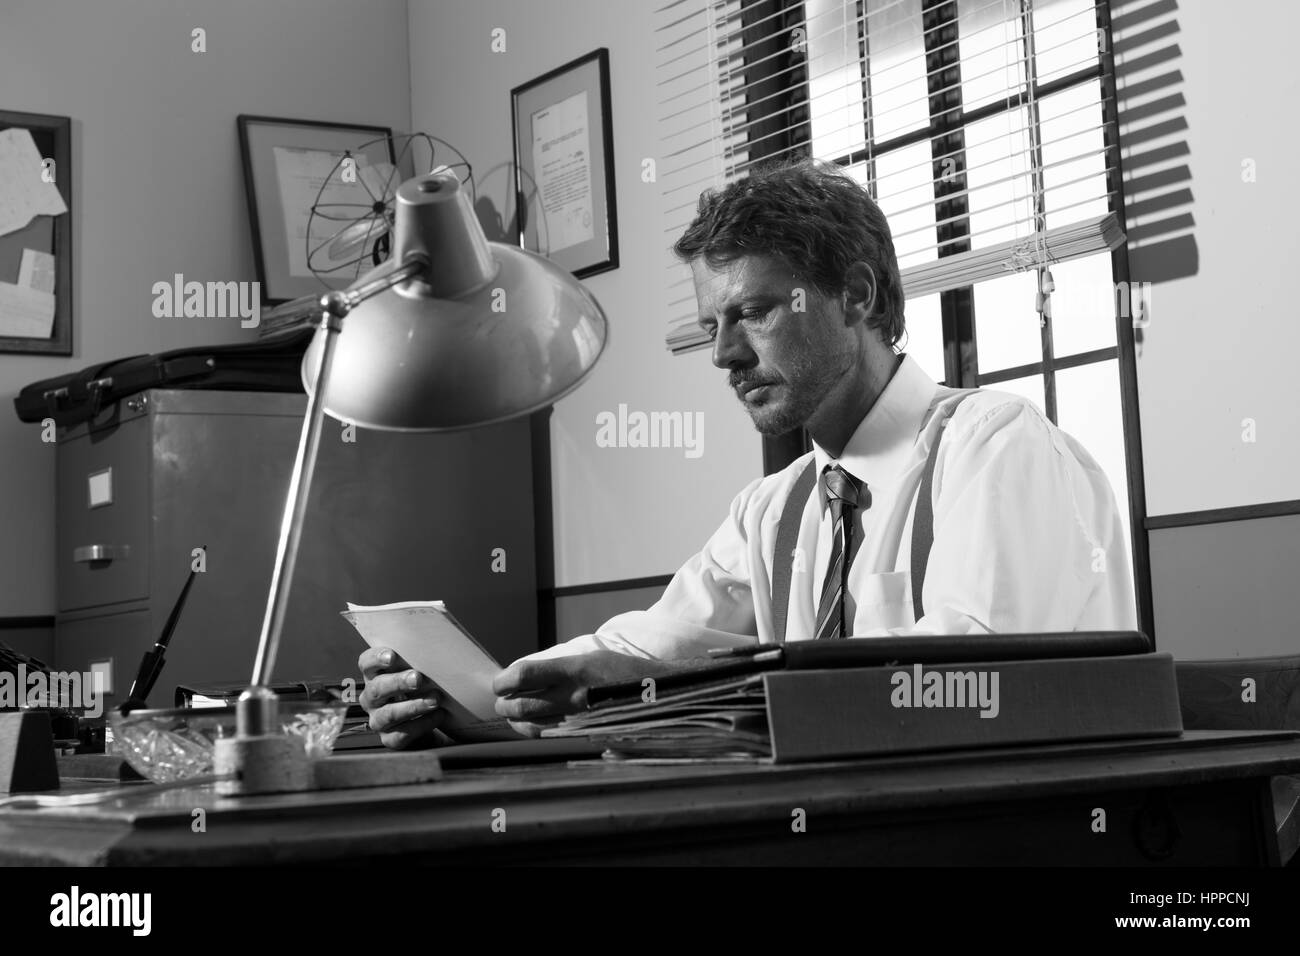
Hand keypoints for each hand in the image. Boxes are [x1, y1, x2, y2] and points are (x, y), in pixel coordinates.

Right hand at [357, 646, 445, 749]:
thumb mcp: (416, 673)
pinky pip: (403, 733)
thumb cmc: (421, 691)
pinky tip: (437, 715)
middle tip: (417, 678)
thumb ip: (418, 662)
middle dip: (398, 682)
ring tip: (435, 699)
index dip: (376, 659)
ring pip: (389, 714)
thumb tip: (435, 651)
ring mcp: (378, 720)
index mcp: (375, 677)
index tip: (392, 656)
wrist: (429, 722)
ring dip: (413, 706)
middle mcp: (372, 699)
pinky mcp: (390, 739)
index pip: (366, 664)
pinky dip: (422, 724)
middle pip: (377, 689)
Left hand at [492, 650, 691, 736]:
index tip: (499, 683)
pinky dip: (536, 733)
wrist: (659, 691)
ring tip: (512, 716)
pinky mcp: (587, 733)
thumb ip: (559, 668)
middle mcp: (575, 694)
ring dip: (516, 721)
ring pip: (534, 726)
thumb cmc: (623, 671)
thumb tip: (525, 675)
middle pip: (523, 704)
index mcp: (575, 668)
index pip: (525, 674)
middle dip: (505, 705)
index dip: (504, 680)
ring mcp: (580, 717)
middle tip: (501, 702)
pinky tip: (533, 727)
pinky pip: (552, 737)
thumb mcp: (591, 657)